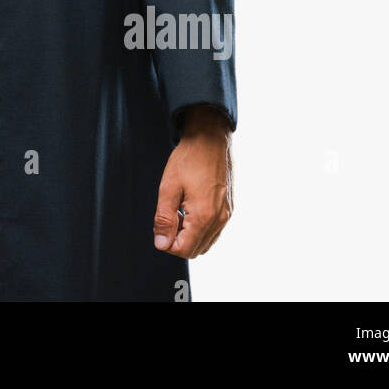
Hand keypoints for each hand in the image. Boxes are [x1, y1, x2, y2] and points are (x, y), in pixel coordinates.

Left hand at [152, 106, 232, 257]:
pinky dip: (200, 228)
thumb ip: (164, 218)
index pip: (184, 249)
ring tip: (178, 211)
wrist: (209, 139)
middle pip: (196, 249)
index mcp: (204, 216)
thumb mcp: (168, 187)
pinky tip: (189, 208)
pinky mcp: (229, 209)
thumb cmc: (187, 160)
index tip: (159, 224)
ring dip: (189, 235)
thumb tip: (161, 243)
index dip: (167, 242)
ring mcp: (227, 215)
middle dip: (178, 241)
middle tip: (167, 217)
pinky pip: (214, 231)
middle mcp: (219, 219)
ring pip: (206, 243)